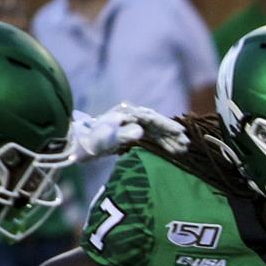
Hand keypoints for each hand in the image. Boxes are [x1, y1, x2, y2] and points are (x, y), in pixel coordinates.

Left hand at [69, 104, 188, 162]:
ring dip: (169, 139)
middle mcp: (132, 116)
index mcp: (126, 114)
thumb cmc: (90, 142)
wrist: (79, 145)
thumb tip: (141, 131)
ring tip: (183, 149)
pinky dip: (163, 143)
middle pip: (156, 123)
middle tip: (186, 143)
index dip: (166, 125)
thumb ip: (122, 134)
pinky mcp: (133, 133)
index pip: (150, 118)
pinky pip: (152, 137)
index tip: (179, 133)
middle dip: (171, 133)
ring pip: (156, 131)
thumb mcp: (105, 138)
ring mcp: (133, 125)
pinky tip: (173, 150)